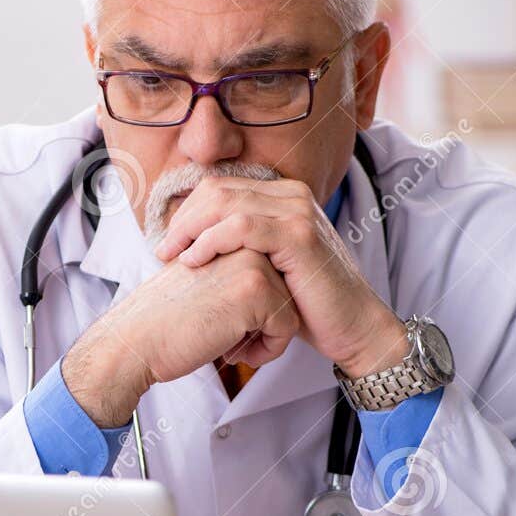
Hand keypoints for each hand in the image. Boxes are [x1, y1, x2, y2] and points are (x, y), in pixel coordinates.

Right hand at [62, 249, 302, 427]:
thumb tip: (274, 288)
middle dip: (264, 322)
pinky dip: (269, 349)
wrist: (135, 340)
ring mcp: (251, 261)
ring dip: (266, 337)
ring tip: (229, 345)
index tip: (225, 325)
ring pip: (290, 307)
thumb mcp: (201, 281)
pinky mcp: (256, 289)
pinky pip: (289, 326)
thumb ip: (232, 271)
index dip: (255, 308)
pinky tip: (234, 353)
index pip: (271, 274)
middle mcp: (242, 241)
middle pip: (285, 289)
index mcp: (227, 235)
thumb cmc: (162, 320)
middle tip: (226, 337)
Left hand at [152, 175, 405, 376]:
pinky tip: (194, 262)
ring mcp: (297, 212)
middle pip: (217, 190)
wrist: (352, 327)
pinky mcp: (299, 236)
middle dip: (183, 219)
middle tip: (163, 251)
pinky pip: (241, 227)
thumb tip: (191, 240)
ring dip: (190, 230)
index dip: (187, 212)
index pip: (220, 188)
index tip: (169, 243)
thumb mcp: (266, 266)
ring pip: (225, 203)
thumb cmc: (306, 303)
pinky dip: (210, 241)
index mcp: (282, 196)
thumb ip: (239, 245)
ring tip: (172, 257)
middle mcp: (291, 195)